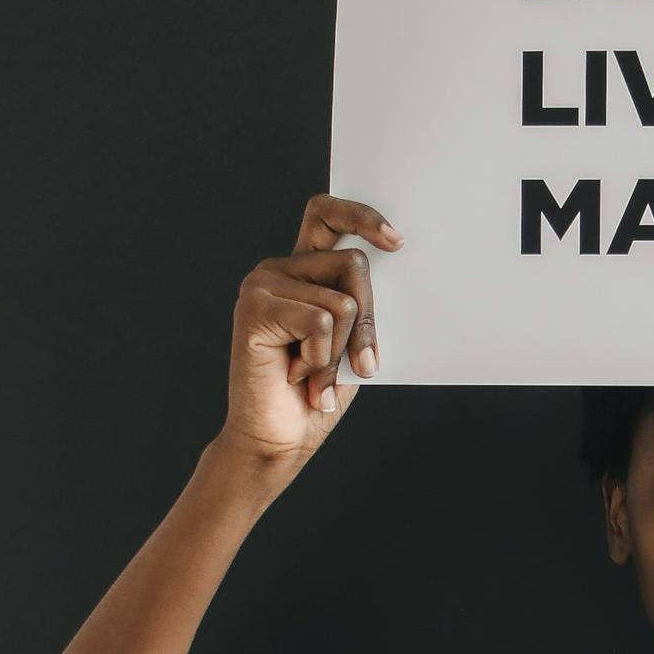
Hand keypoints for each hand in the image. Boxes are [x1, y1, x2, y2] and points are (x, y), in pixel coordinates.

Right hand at [220, 194, 401, 467]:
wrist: (279, 439)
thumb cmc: (320, 392)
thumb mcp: (353, 342)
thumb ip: (361, 305)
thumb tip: (396, 267)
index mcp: (303, 270)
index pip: (326, 214)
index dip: (362, 216)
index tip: (397, 242)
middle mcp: (279, 269)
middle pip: (353, 263)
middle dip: (370, 321)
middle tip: (363, 365)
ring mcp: (262, 285)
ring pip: (343, 301)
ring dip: (342, 351)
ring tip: (317, 378)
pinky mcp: (255, 308)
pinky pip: (320, 322)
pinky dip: (321, 360)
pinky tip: (299, 378)